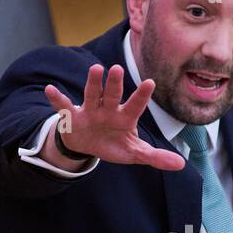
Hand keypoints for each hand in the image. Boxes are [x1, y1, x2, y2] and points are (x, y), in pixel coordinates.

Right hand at [43, 64, 184, 170]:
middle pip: (112, 94)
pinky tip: (50, 89)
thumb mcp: (134, 153)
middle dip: (114, 83)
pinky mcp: (72, 117)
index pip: (135, 105)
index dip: (142, 95)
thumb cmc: (114, 144)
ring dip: (93, 83)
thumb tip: (181, 164)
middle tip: (117, 69)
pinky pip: (64, 107)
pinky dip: (57, 99)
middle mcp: (108, 109)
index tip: (151, 82)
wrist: (88, 145)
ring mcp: (90, 111)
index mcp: (125, 117)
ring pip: (91, 94)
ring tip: (95, 69)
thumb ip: (156, 157)